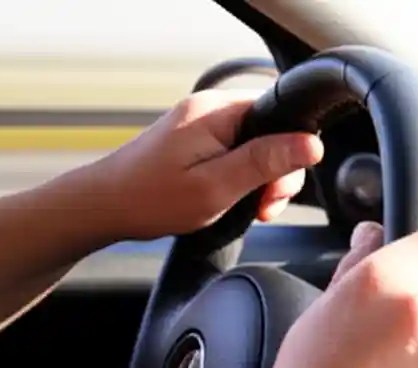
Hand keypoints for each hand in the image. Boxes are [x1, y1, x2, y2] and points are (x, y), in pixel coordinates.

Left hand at [84, 89, 323, 239]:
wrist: (105, 207)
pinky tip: (232, 200)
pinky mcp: (198, 141)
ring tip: (246, 208)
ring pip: (258, 147)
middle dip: (276, 174)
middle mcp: (210, 110)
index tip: (276, 188)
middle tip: (262, 206)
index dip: (290, 152)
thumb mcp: (217, 186)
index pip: (279, 114)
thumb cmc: (152, 199)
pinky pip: (238, 154)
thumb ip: (266, 162)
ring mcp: (203, 125)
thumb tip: (311, 144)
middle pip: (272, 133)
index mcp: (216, 112)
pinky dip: (242, 179)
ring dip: (260, 181)